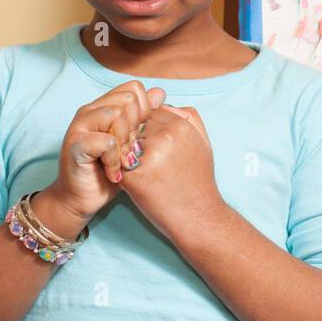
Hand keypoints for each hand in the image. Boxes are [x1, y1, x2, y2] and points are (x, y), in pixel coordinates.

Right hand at [49, 81, 165, 221]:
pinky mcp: (76, 144)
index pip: (134, 88)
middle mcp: (90, 110)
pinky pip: (108, 141)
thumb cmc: (109, 172)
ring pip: (117, 115)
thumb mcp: (133, 143)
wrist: (80, 199)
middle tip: (131, 152)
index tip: (140, 136)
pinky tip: (113, 173)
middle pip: (128, 99)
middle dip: (137, 127)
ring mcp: (80, 126)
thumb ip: (144, 118)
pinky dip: (115, 160)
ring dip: (126, 144)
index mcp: (104, 106)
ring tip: (124, 162)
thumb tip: (159, 93)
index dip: (145, 111)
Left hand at [120, 103, 226, 246]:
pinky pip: (117, 163)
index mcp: (179, 126)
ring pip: (122, 142)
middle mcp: (164, 137)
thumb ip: (188, 116)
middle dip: (133, 138)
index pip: (149, 112)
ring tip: (137, 168)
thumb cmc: (200, 182)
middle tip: (141, 156)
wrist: (199, 217)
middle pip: (133, 125)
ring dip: (124, 152)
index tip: (149, 143)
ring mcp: (148, 156)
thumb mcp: (204, 142)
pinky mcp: (134, 176)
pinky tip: (133, 181)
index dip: (145, 127)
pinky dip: (120, 170)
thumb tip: (165, 103)